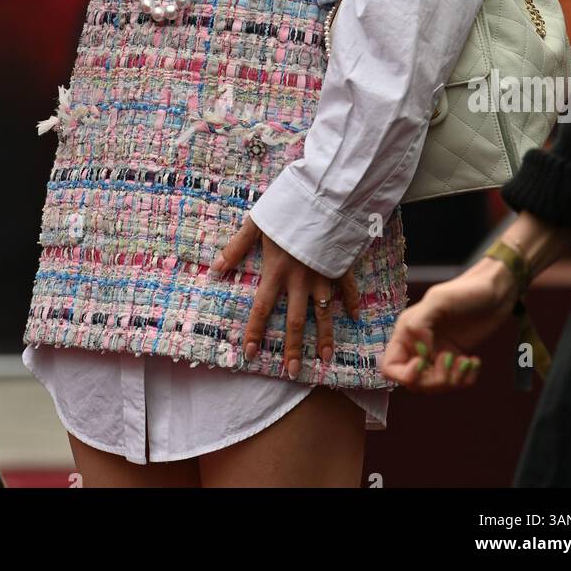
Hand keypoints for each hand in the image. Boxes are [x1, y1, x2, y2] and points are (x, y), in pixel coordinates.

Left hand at [209, 213, 360, 378]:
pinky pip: (348, 289)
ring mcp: (323, 275)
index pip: (262, 308)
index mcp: (277, 271)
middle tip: (292, 372)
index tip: (251, 354)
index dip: (255, 332)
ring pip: (324, 314)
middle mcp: (300, 280)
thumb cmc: (286, 208)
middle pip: (296, 320)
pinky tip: (354, 318)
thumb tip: (216, 269)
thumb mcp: (256, 223)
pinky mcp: (341, 266)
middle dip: (293, 348)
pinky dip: (352, 303)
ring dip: (324, 338)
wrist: (323, 198)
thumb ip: (237, 247)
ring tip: (325, 360)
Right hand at [380, 256, 518, 391]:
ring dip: (453, 379)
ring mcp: (438, 354)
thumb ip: (419, 325)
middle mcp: (419, 346)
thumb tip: (421, 354)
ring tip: (467, 360)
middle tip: (451, 359)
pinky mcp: (456, 360)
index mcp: (407, 331)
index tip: (423, 363)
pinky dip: (466, 378)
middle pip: (414, 383)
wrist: (495, 293)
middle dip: (434, 379)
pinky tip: (474, 361)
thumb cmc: (466, 292)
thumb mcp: (438, 301)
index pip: (390, 367)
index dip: (403, 374)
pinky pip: (456, 384)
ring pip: (435, 386)